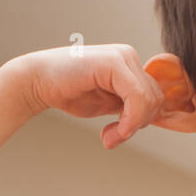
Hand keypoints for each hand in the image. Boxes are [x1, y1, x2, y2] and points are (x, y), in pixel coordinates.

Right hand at [18, 43, 166, 149]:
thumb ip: (131, 109)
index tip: (119, 135)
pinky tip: (114, 132)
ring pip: (150, 100)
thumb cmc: (71, 93)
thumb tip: (157, 119)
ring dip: (132, 126)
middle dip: (138, 125)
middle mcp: (129, 57)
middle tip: (112, 138)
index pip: (155, 98)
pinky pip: (138, 98)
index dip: (143, 122)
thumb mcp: (110, 104)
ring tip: (110, 137)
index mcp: (130, 66)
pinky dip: (130, 121)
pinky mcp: (113, 63)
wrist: (38, 82)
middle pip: (156, 99)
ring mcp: (122, 57)